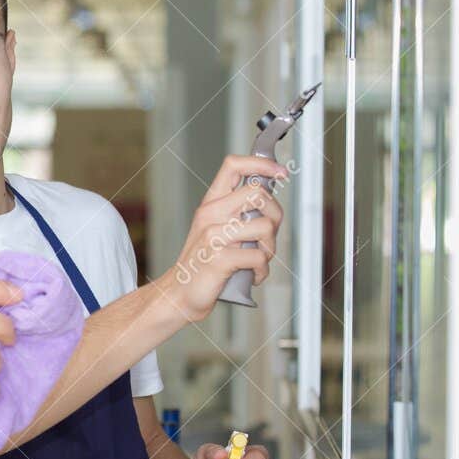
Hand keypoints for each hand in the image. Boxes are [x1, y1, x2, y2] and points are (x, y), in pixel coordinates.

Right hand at [168, 155, 287, 319]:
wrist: (179, 294)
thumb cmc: (202, 265)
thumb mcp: (215, 230)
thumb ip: (238, 213)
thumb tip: (270, 200)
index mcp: (210, 204)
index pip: (234, 165)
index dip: (262, 164)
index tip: (279, 172)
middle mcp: (210, 215)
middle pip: (258, 193)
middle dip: (275, 216)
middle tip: (267, 235)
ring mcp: (213, 236)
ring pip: (264, 226)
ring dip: (270, 248)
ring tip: (258, 259)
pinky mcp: (219, 258)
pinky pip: (258, 257)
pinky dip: (261, 271)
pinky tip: (252, 275)